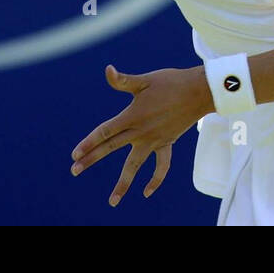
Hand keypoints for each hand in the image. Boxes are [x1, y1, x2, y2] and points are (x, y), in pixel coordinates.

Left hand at [70, 64, 208, 206]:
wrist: (199, 92)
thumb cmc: (171, 82)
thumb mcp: (145, 80)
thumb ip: (123, 80)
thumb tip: (107, 70)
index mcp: (132, 116)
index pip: (105, 131)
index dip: (88, 142)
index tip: (75, 154)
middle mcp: (141, 132)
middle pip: (111, 148)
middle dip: (91, 159)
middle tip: (74, 170)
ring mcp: (154, 140)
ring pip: (134, 165)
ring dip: (123, 183)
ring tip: (112, 202)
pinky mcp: (166, 143)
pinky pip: (161, 166)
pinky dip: (155, 180)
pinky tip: (146, 192)